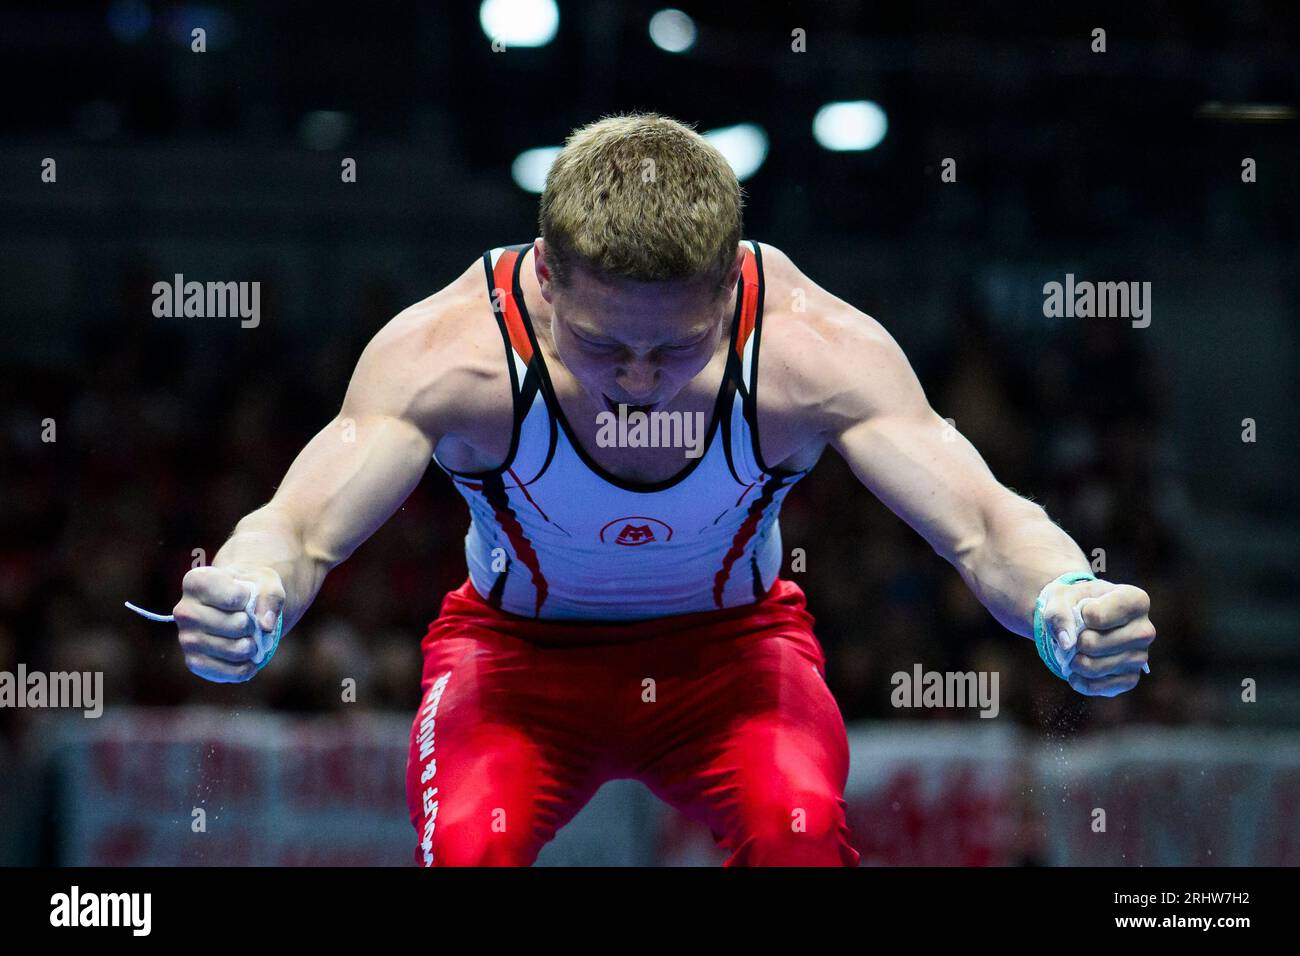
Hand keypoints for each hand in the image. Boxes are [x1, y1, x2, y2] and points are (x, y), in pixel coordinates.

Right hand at [173, 565, 285, 682]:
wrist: (238, 605)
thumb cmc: (250, 590)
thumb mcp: (266, 582)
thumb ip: (270, 598)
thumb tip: (265, 626)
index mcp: (196, 582)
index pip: (236, 598)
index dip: (251, 599)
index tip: (246, 595)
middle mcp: (184, 611)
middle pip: (238, 625)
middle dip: (254, 625)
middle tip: (250, 621)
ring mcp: (186, 639)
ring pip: (236, 650)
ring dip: (253, 646)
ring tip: (250, 637)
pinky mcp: (194, 662)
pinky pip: (230, 673)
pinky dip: (248, 667)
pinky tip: (248, 658)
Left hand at [1040, 579, 1154, 696]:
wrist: (1080, 620)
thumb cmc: (1074, 603)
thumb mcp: (1060, 597)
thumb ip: (1058, 614)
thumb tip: (1066, 643)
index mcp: (1135, 601)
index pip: (1096, 616)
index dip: (1079, 616)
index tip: (1083, 610)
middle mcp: (1145, 630)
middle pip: (1094, 644)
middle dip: (1075, 642)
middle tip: (1076, 636)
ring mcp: (1140, 657)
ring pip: (1095, 667)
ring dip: (1074, 661)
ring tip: (1074, 652)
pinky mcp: (1131, 678)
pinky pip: (1100, 687)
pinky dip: (1080, 681)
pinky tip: (1076, 671)